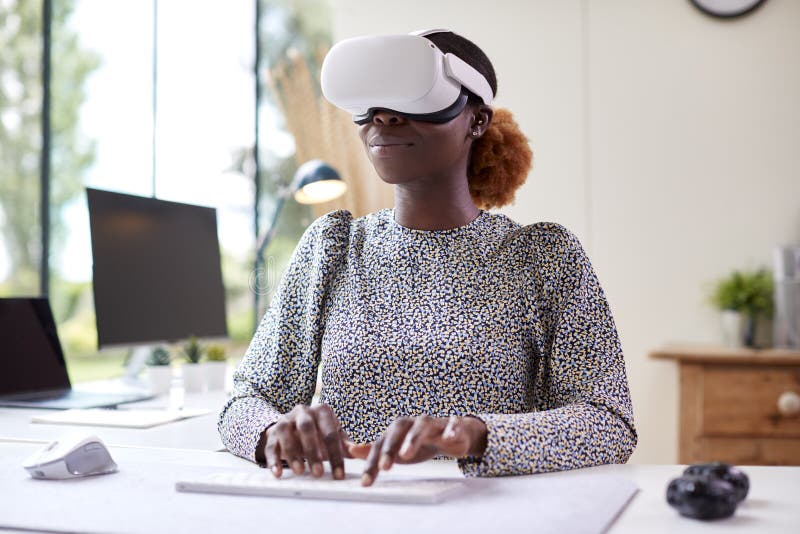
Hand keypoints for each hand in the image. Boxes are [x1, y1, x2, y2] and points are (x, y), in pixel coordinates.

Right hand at [260, 404, 351, 479]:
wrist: (294, 427)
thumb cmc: (320, 433)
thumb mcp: (334, 435)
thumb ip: (346, 444)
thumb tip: (360, 451)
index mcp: (321, 411)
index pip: (330, 433)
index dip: (336, 455)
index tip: (339, 474)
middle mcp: (302, 411)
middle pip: (306, 428)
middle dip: (312, 451)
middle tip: (318, 473)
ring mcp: (285, 421)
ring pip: (285, 433)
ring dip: (292, 454)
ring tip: (300, 471)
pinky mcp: (272, 433)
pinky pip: (271, 445)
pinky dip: (273, 459)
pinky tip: (278, 473)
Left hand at [348, 415, 487, 486]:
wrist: (453, 434)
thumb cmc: (421, 443)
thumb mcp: (397, 450)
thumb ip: (376, 451)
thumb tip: (351, 451)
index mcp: (398, 430)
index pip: (381, 444)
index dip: (373, 462)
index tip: (366, 482)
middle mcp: (413, 423)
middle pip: (398, 430)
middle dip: (390, 448)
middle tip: (384, 467)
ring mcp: (433, 423)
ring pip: (422, 425)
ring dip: (413, 438)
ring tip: (406, 454)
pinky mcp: (453, 426)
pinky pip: (453, 425)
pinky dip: (450, 430)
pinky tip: (448, 438)